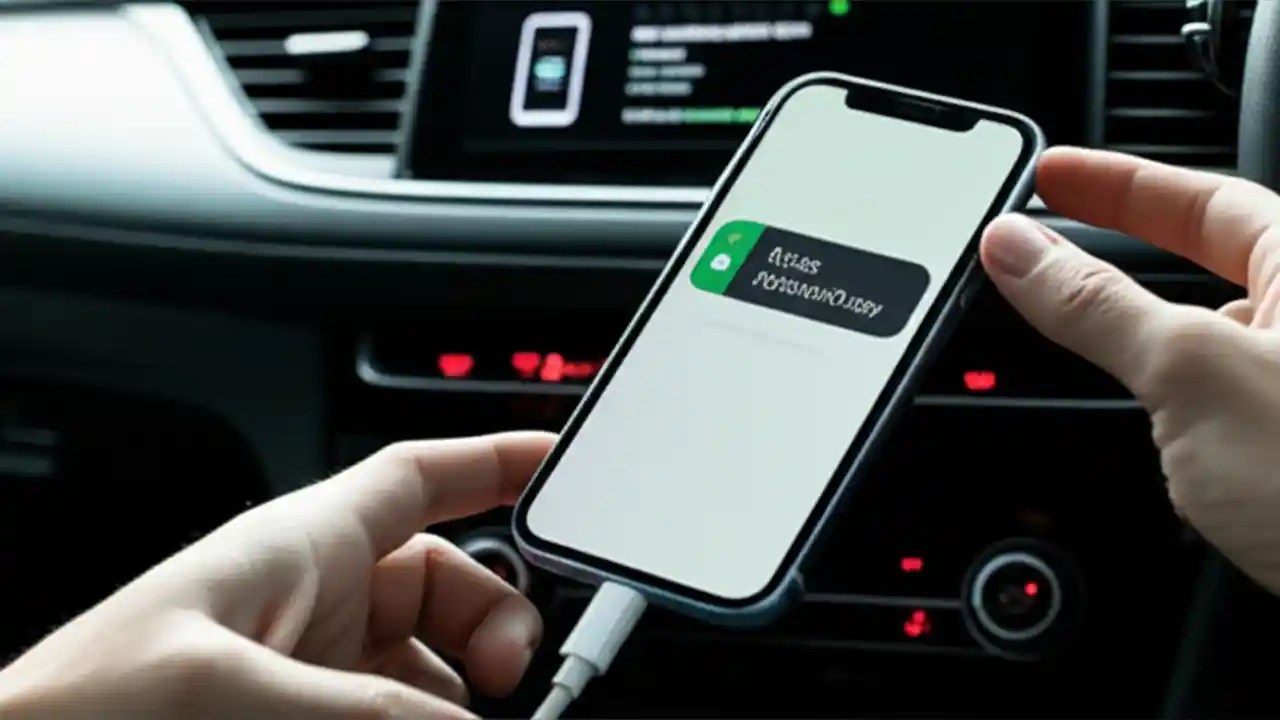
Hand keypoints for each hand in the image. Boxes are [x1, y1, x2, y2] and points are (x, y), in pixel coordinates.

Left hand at [0, 432, 554, 718]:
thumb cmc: (81, 708)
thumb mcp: (241, 689)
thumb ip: (370, 705)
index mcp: (302, 547)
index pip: (423, 477)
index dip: (498, 462)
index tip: (564, 470)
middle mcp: (315, 599)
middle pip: (448, 584)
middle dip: (498, 622)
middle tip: (512, 680)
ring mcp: (310, 665)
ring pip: (429, 664)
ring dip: (465, 695)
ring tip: (475, 719)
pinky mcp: (299, 714)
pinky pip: (394, 708)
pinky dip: (429, 719)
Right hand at [980, 147, 1279, 592]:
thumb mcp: (1190, 373)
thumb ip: (1094, 305)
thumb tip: (1019, 248)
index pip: (1203, 196)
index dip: (1115, 182)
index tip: (1050, 176)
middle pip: (1207, 261)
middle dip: (1123, 251)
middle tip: (1046, 246)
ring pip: (1211, 339)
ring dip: (1144, 341)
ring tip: (1083, 343)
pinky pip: (1219, 405)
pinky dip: (1174, 408)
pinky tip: (1156, 440)